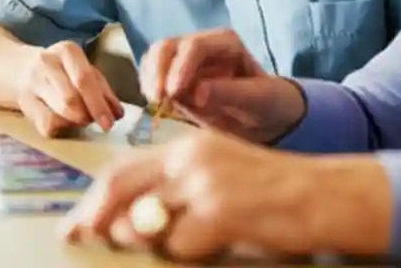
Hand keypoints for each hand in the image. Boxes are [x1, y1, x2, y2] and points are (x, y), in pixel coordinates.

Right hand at [16, 41, 123, 137]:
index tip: (110, 122)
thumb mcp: (84, 70)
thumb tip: (117, 113)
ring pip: (60, 112)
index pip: (84, 78)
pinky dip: (60, 128)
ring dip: (76, 122)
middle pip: (71, 98)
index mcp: (67, 51)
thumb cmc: (63, 71)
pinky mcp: (24, 102)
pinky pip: (46, 124)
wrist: (21, 68)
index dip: (99, 104)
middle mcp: (47, 63)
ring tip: (80, 119)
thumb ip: (103, 90)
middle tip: (94, 120)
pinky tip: (63, 122)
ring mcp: (32, 83)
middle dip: (88, 115)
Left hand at [61, 132, 393, 262]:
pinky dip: (190, 254)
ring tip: (186, 242)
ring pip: (146, 221)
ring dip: (151, 242)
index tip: (77, 221)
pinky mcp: (218, 208)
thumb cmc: (273, 196)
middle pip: (119, 186)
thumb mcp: (219, 178)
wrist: (324, 196)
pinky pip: (180, 244)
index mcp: (188, 145)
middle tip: (79, 237)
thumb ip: (175, 192)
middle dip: (94, 217)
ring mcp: (202, 181)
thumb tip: (125, 223)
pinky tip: (218, 246)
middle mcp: (189, 156)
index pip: (124, 167)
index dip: (94, 197)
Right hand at [139, 28, 305, 142]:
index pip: (194, 47)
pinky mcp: (174, 76)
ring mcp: (185, 60)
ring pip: (154, 57)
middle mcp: (201, 45)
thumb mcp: (257, 100)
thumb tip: (197, 92)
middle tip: (156, 99)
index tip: (173, 93)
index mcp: (225, 43)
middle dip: (157, 70)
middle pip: (167, 46)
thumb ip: (229, 94)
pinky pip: (152, 74)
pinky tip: (155, 105)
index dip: (180, 67)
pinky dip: (148, 87)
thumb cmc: (267, 103)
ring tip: (155, 104)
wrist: (265, 118)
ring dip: (149, 79)